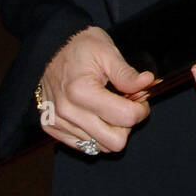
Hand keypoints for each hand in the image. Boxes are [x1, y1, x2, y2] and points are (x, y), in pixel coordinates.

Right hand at [38, 26, 154, 153]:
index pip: (126, 118)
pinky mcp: (52, 129)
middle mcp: (67, 112)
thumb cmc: (80, 48)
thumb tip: (148, 82)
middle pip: (115, 142)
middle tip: (126, 104)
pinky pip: (84, 146)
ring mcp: (57, 123)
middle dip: (127, 124)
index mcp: (81, 91)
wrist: (48, 50)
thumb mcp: (107, 52)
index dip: (141, 109)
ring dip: (111, 129)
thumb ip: (126, 74)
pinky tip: (96, 114)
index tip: (140, 97)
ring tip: (109, 106)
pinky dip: (96, 134)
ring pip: (100, 146)